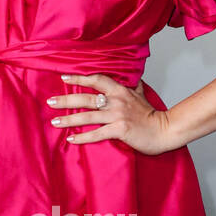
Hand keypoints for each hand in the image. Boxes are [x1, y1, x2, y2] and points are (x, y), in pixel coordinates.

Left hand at [47, 74, 173, 155]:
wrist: (165, 130)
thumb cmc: (152, 115)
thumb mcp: (142, 95)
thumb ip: (132, 86)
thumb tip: (131, 76)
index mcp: (121, 90)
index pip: (96, 79)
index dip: (79, 77)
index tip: (63, 77)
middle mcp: (117, 101)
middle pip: (86, 98)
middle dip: (66, 100)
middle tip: (50, 101)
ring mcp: (118, 115)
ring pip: (88, 116)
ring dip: (70, 119)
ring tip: (55, 122)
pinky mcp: (120, 130)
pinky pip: (97, 134)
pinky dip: (83, 137)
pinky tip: (71, 139)